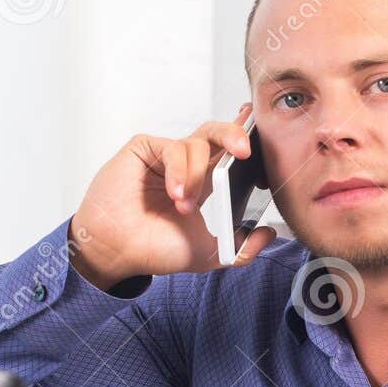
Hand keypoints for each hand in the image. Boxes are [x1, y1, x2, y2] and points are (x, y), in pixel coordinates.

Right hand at [67, 104, 278, 289]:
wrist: (117, 252)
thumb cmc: (154, 249)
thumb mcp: (210, 254)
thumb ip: (242, 248)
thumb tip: (269, 233)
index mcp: (205, 181)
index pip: (231, 151)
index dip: (247, 139)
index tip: (264, 139)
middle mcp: (187, 164)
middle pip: (219, 133)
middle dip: (236, 134)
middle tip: (245, 151)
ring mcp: (166, 155)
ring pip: (197, 144)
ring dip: (197, 176)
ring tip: (185, 206)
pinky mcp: (145, 149)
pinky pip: (172, 148)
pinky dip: (179, 171)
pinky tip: (174, 193)